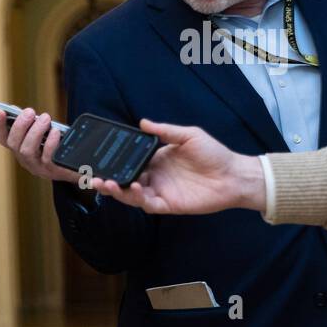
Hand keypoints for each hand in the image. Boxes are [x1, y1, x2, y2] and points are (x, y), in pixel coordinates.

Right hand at [0, 107, 81, 184]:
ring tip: (45, 119)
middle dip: (20, 126)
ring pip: (27, 151)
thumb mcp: (44, 135)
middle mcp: (26, 160)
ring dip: (35, 132)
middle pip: (14, 144)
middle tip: (30, 112)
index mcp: (21, 149)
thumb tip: (23, 112)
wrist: (80, 167)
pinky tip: (55, 132)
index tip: (0, 111)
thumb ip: (32, 125)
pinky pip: (47, 157)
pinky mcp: (52, 171)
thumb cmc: (60, 147)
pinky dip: (50, 142)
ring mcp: (38, 167)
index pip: (3, 139)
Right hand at [88, 119, 265, 215]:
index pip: (129, 161)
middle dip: (107, 179)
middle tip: (93, 176)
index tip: (100, 158)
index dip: (115, 161)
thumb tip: (143, 122)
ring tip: (105, 183)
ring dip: (116, 190)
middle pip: (124, 180)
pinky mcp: (168, 205)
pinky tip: (131, 189)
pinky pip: (147, 204)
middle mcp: (154, 177)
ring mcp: (160, 191)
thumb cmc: (214, 154)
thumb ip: (165, 131)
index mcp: (156, 160)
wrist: (233, 175)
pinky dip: (137, 198)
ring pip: (131, 194)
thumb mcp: (189, 135)